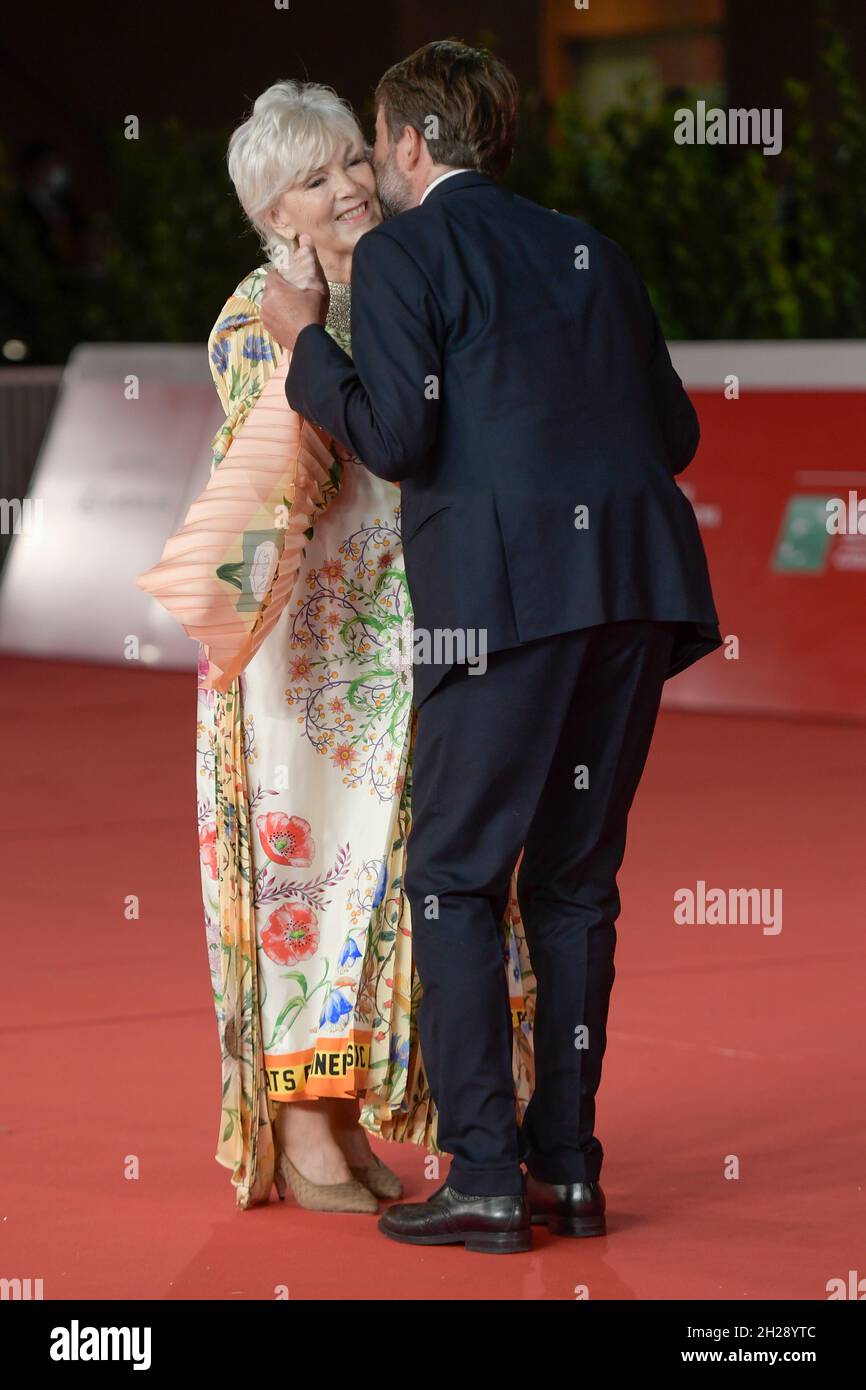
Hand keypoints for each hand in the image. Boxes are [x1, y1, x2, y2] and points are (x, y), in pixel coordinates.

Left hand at [261, 235, 329, 349]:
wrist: (308, 341)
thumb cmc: (314, 312)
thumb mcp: (317, 285)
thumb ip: (310, 260)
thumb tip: (305, 236)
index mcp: (275, 287)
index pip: (273, 272)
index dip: (283, 274)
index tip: (293, 279)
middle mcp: (265, 299)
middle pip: (271, 288)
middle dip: (281, 288)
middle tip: (296, 294)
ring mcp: (264, 315)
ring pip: (269, 302)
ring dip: (278, 302)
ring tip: (293, 307)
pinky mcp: (266, 327)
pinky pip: (270, 315)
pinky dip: (277, 314)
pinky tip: (289, 318)